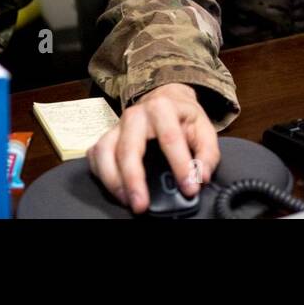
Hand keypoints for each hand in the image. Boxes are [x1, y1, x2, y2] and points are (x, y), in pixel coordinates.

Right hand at [86, 82, 221, 213]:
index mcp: (163, 107)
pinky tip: (116, 189)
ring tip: (127, 201)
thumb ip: (207, 154)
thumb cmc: (184, 118)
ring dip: (113, 181)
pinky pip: (96, 156)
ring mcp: (117, 125)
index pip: (170, 138)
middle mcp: (135, 114)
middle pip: (129, 148)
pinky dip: (102, 175)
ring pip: (105, 152)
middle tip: (141, 205)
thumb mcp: (204, 129)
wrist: (166, 99)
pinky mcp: (105, 136)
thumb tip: (202, 177)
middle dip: (134, 179)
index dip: (180, 166)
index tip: (189, 189)